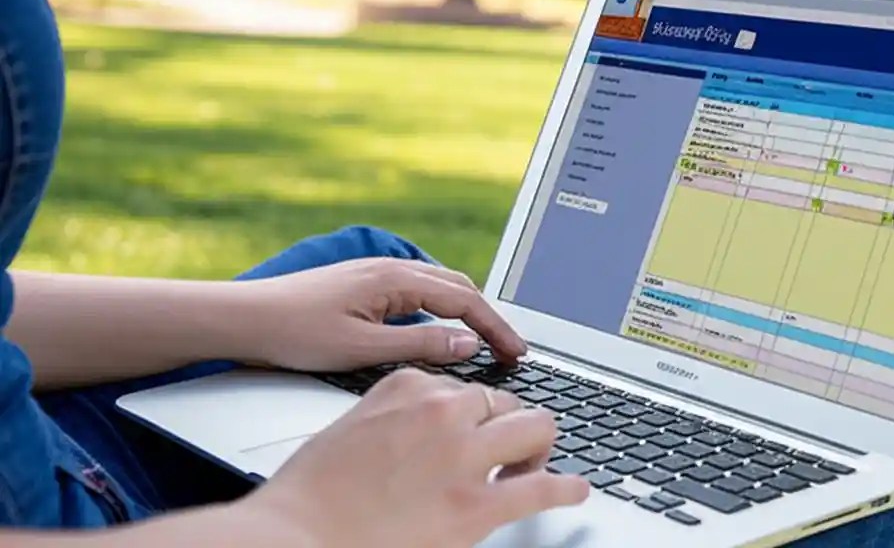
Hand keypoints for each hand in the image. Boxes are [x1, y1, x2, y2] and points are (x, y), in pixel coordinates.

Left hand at [245, 258, 525, 371]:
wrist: (242, 318)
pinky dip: (443, 310)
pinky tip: (441, 332)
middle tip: (512, 350)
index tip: (519, 352)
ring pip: (440, 288)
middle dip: (490, 317)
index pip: (465, 301)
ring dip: (468, 312)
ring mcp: (377, 275)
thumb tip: (468, 344)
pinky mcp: (364, 286)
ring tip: (487, 342)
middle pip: (459, 288)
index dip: (497, 327)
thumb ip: (419, 346)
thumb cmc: (294, 333)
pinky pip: (418, 293)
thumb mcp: (362, 349)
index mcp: (396, 280)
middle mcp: (391, 269)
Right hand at [247, 369, 589, 547]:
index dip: (473, 413)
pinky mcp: (477, 505)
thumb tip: (423, 431)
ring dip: (538, 448)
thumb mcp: (353, 428)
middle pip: (505, 402)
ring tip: (534, 467)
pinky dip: (566, 487)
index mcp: (409, 387)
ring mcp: (463, 456)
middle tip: (508, 451)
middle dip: (510, 425)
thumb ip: (396, 418)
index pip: (464, 386)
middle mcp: (442, 411)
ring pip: (535, 429)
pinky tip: (574, 489)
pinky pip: (542, 486)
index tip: (477, 427)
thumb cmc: (309, 493)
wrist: (293, 537)